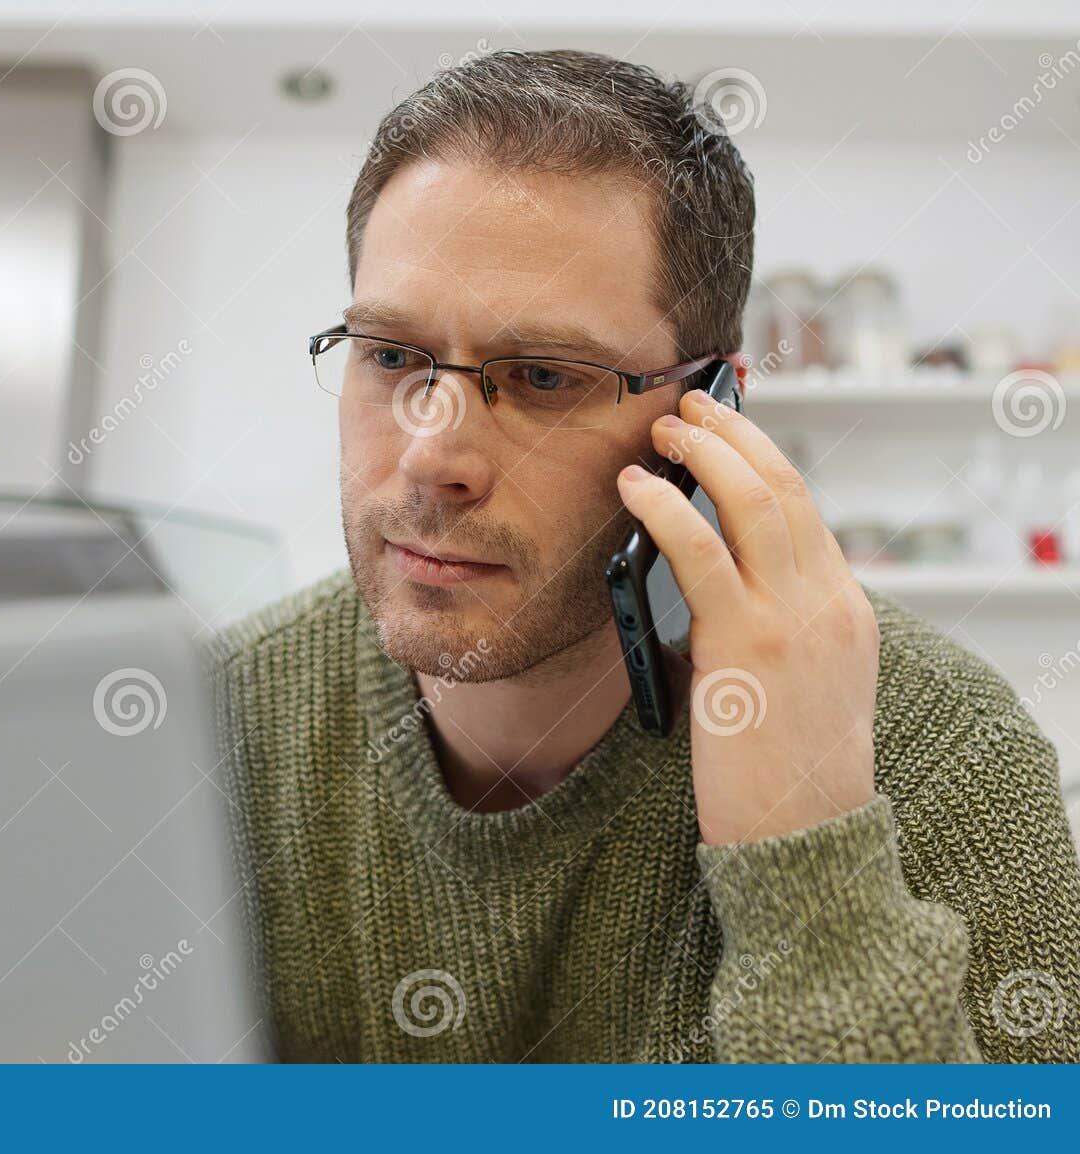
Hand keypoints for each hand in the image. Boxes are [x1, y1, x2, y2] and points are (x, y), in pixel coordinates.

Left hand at [614, 383, 878, 845]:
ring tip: (666, 426)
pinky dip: (668, 508)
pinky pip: (705, 553)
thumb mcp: (796, 689)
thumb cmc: (784, 775)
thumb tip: (705, 591)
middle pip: (788, 486)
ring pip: (758, 500)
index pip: (805, 510)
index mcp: (843, 610)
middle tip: (693, 405)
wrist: (805, 843)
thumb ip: (768, 631)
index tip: (728, 427)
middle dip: (738, 433)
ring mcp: (796, 619)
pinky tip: (635, 488)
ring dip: (708, 450)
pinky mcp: (749, 645)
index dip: (763, 457)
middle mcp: (829, 603)